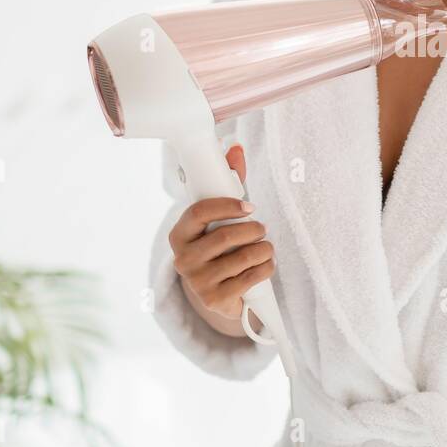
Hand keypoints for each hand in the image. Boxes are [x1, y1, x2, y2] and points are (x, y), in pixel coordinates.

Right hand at [167, 143, 274, 336]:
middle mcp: (183, 258)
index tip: (249, 206)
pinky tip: (267, 264)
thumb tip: (236, 147)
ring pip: (241, 257)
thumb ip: (228, 182)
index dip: (226, 206)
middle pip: (225, 237)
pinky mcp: (214, 300)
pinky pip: (249, 279)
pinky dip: (265, 268)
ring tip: (267, 247)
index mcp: (179, 234)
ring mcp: (197, 282)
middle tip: (262, 229)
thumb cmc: (220, 246)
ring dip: (263, 249)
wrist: (218, 292)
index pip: (198, 212)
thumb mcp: (221, 217)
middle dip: (253, 230)